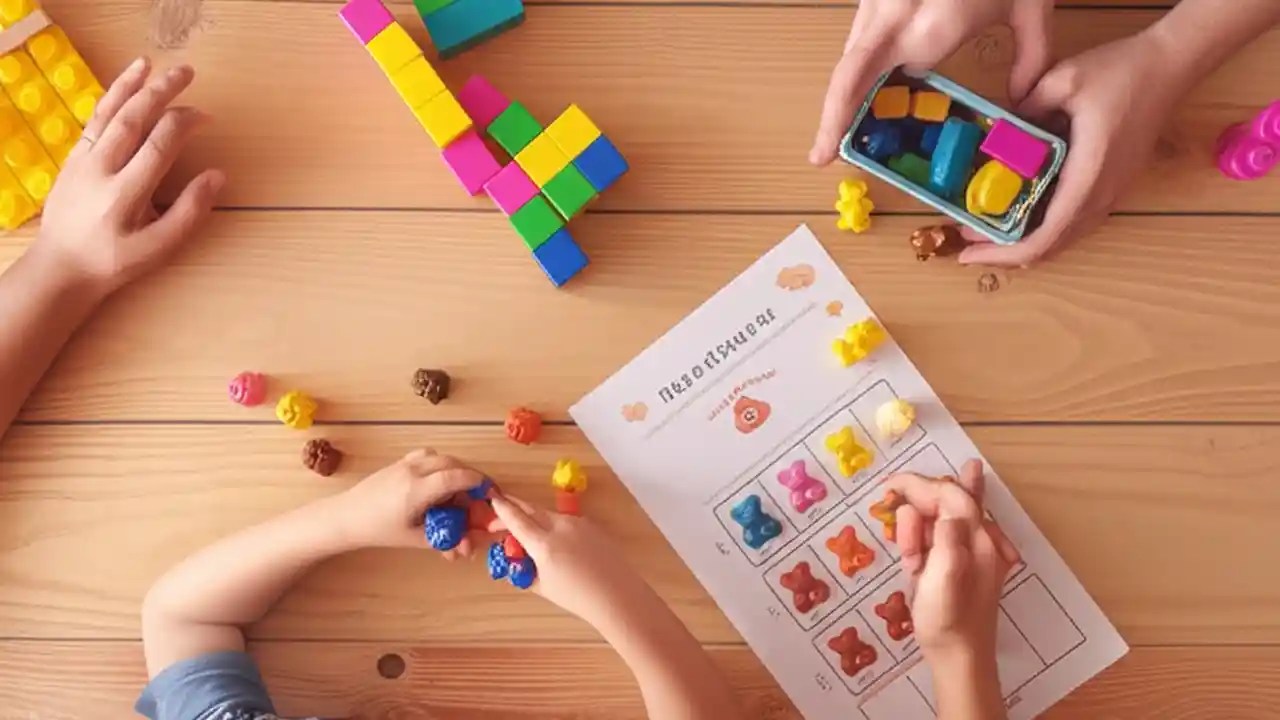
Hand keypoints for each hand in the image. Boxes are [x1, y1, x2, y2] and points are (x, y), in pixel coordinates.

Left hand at [34, 57, 224, 294]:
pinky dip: (110, 99)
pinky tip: (124, 86)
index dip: (184, 124)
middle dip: (161, 92)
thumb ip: (189, 212)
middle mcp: (100, 169)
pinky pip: (93, 120)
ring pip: (108, 113)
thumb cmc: (115, 262)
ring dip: (130, 85)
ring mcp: (82, 160)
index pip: (159, 145)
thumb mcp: (159, 248)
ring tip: (150, 64)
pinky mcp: (73, 158)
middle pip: (133, 119)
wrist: (61, 267)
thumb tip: (217, 176)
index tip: (205, 115)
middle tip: (186, 72)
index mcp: (125, 194)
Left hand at [334, 449, 484, 549]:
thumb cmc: (378, 530)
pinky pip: (427, 457)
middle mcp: (412, 471)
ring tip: (459, 490)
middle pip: (452, 464)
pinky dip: (439, 465)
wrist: (346, 517)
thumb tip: (470, 545)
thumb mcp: (414, 539)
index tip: (490, 493)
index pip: (456, 477)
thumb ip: (445, 539)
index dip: (478, 482)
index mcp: (417, 490)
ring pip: (440, 457)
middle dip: (470, 477)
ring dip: (455, 470)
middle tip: (478, 495)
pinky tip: (437, 483)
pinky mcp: (399, 462)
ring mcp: (405, 463)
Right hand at [491, 493, 650, 628]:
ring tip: (529, 535)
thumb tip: (514, 558)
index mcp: (544, 544)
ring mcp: (578, 523)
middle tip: (500, 513)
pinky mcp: (591, 524)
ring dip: (534, 519)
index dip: (502, 510)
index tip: (492, 500)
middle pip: (531, 509)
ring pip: (548, 514)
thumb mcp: (542, 586)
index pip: (517, 520)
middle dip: (514, 509)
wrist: (617, 594)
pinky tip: (557, 544)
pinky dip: (554, 526)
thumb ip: (524, 569)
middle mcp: (560, 527)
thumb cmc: (577, 597)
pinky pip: (566, 521)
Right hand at [810, 0, 1052, 164]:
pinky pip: (860, 35)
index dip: (853, 116)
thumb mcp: (1030, 3)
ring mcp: (879, 0)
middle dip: (830, 115)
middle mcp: (893, 12)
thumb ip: (1032, 56)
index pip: (878, 81)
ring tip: (836, 132)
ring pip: (849, 53)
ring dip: (843, 91)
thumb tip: (1023, 100)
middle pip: (847, 71)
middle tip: (820, 155)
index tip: (837, 151)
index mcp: (930, 23)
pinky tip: (867, 91)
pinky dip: (858, 67)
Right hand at [884, 460, 1019, 662]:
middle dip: (917, 517)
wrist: (958, 659)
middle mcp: (980, 538)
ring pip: (935, 520)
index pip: (950, 493)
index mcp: (979, 538)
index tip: (887, 486)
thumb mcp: (944, 577)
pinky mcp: (959, 563)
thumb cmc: (948, 621)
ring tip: (913, 568)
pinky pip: (934, 538)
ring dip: (916, 537)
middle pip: (944, 501)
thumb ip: (946, 536)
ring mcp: (970, 550)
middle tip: (907, 552)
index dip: (918, 484)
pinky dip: (920, 547)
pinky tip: (916, 567)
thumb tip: (942, 508)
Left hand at [960, 30, 1185, 265]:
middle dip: (1004, 252)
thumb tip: (998, 133)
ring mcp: (1109, 194)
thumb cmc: (1121, 71)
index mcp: (1087, 177)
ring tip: (984, 232)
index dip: (1003, 253)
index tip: (967, 252)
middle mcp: (1100, 196)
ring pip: (1062, 239)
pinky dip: (1041, 230)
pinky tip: (1017, 217)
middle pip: (1050, 247)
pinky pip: (1072, 223)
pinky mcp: (1109, 187)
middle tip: (964, 241)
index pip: (1044, 236)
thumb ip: (1026, 109)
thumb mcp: (1063, 80)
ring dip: (1023, 242)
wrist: (1170, 67)